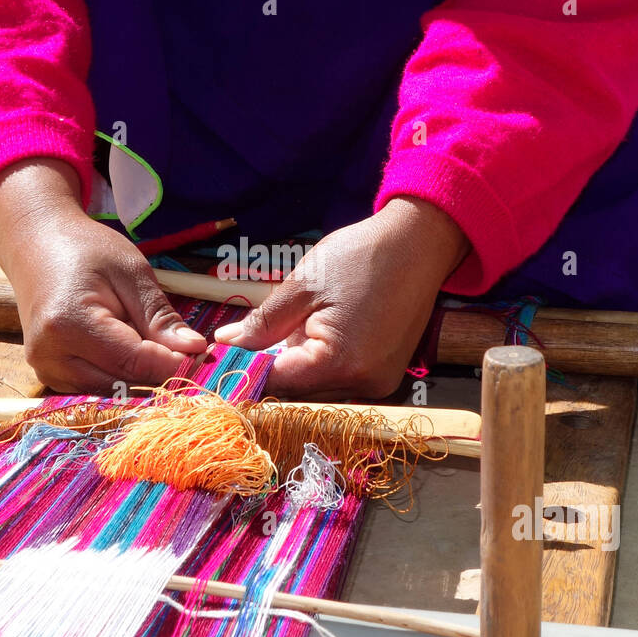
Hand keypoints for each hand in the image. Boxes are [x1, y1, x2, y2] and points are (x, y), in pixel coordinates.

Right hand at [0, 158, 206, 392]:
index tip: (202, 357)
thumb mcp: (131, 273)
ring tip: (160, 349)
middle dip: (159, 373)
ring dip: (140, 378)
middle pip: (123, 383)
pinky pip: (96, 388)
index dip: (173, 365)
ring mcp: (45, 370)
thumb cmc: (86, 250)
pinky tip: (133, 354)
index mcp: (69, 324)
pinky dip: (121, 377)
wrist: (37, 245)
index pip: (134, 362)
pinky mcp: (49, 376)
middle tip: (189, 354)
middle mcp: (50, 355)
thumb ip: (160, 317)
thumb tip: (194, 349)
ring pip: (111, 392)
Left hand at [213, 197, 469, 398]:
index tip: (217, 362)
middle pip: (298, 393)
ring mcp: (380, 384)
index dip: (244, 372)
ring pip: (318, 390)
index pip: (277, 383)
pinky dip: (320, 365)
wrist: (420, 242)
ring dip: (296, 369)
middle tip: (247, 343)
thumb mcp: (303, 285)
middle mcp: (364, 384)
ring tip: (288, 333)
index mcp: (340, 363)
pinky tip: (315, 335)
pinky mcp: (387, 375)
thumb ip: (264, 323)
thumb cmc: (362, 256)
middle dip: (270, 371)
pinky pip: (341, 381)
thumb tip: (226, 344)